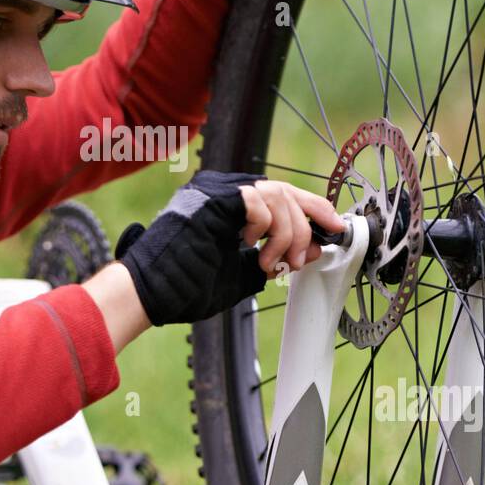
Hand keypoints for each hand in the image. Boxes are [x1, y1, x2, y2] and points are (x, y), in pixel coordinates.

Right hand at [114, 171, 346, 325]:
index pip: (280, 195)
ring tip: (273, 263)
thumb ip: (276, 258)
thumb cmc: (186, 287)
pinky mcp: (211, 197)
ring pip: (275, 194)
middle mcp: (221, 191)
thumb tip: (315, 248)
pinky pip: (256, 200)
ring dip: (287, 233)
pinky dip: (265, 228)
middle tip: (307, 255)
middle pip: (284, 190)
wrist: (150, 293)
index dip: (312, 208)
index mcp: (227, 206)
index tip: (333, 229)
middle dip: (307, 222)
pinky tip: (251, 248)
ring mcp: (214, 191)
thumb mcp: (242, 274)